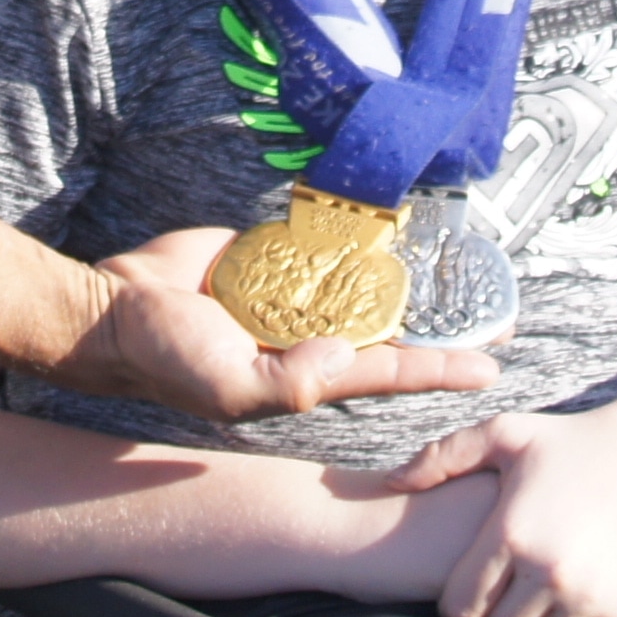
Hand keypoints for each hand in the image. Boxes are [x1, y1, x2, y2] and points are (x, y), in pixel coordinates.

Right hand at [63, 238, 499, 420]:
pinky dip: (356, 240)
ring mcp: (292, 295)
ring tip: (463, 269)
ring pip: (362, 286)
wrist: (115, 304)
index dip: (438, 369)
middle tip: (500, 316)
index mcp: (305, 376)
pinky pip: (323, 247)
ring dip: (407, 280)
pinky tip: (396, 231)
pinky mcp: (272, 256)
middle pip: (390, 329)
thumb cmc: (165, 357)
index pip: (387, 372)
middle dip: (442, 327)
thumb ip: (285, 380)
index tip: (489, 367)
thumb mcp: (225, 385)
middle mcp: (308, 338)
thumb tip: (343, 354)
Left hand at [380, 391, 616, 616]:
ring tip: (524, 598)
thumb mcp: (507, 434)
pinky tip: (557, 602)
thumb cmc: (574, 442)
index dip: (454, 601)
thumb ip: (443, 455)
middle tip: (494, 596)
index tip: (463, 584)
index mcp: (513, 533)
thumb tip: (391, 480)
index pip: (460, 606)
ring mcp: (589, 595)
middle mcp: (549, 572)